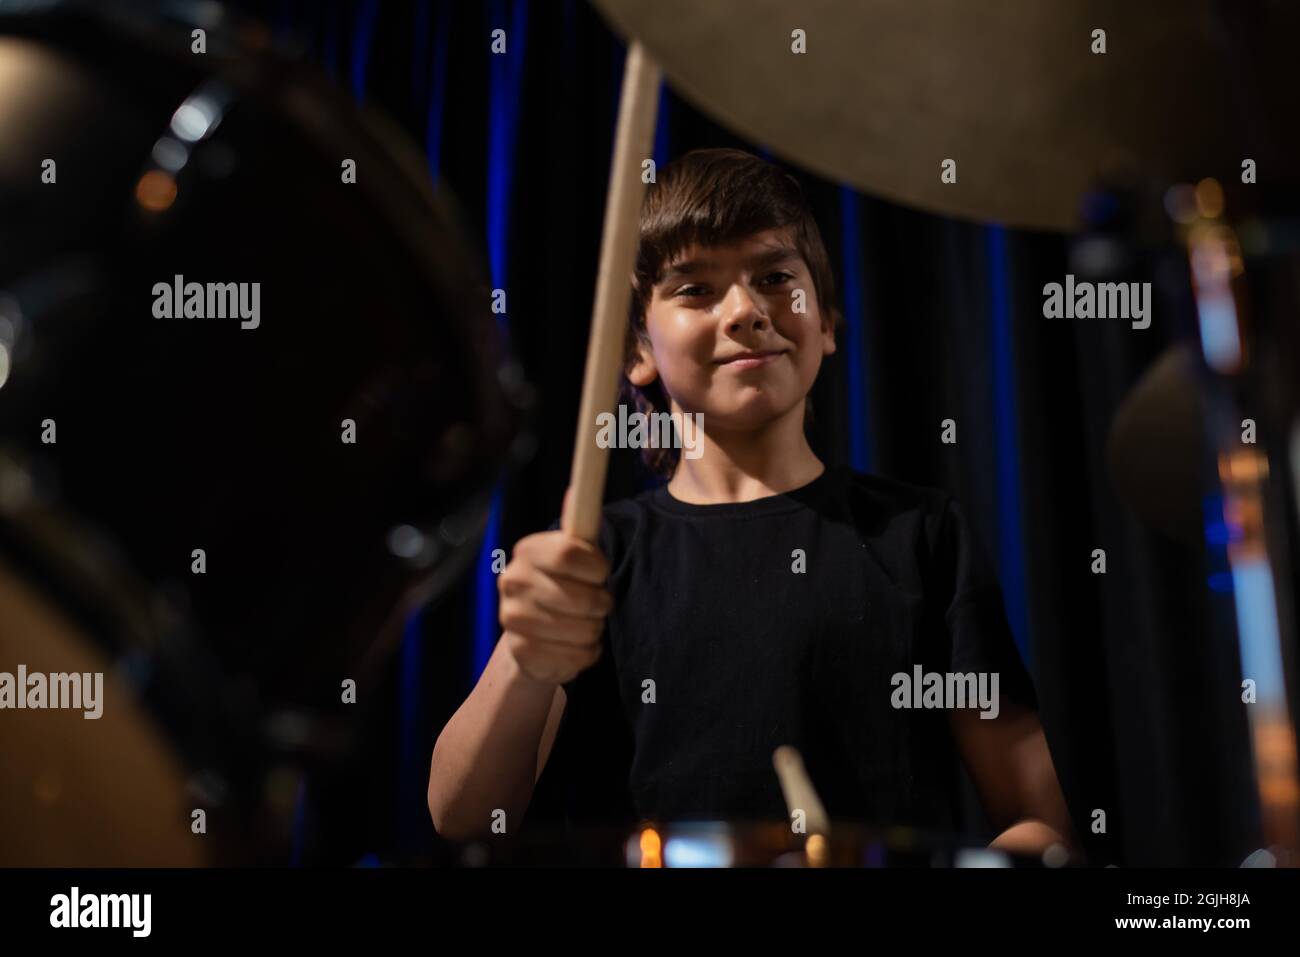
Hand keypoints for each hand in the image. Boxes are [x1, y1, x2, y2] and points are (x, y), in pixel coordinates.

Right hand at [497, 524, 611, 686]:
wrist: (531, 632)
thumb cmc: (562, 584)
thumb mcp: (572, 552)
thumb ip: (578, 525)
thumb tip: (576, 490)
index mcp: (526, 551)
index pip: (569, 554)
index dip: (596, 567)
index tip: (601, 573)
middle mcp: (512, 582)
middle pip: (581, 598)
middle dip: (601, 603)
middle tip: (597, 604)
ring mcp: (513, 619)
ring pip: (583, 630)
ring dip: (594, 629)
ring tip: (585, 623)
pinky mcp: (522, 653)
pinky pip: (577, 657)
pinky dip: (587, 653)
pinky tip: (576, 644)